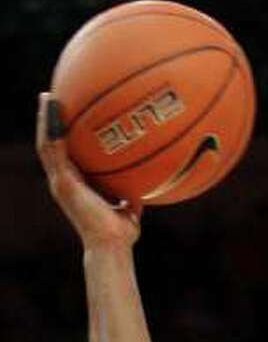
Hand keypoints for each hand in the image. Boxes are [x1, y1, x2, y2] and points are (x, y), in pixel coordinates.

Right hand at [35, 93, 140, 249]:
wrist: (111, 245)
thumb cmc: (121, 235)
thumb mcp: (129, 210)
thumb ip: (131, 198)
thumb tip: (147, 188)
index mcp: (76, 186)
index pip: (65, 155)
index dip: (63, 136)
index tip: (67, 117)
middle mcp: (63, 181)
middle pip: (50, 145)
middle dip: (50, 122)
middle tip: (52, 99)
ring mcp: (60, 182)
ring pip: (46, 143)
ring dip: (46, 120)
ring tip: (48, 97)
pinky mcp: (62, 182)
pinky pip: (53, 150)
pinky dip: (53, 130)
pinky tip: (55, 112)